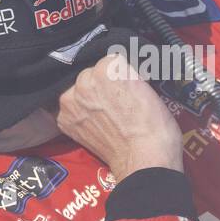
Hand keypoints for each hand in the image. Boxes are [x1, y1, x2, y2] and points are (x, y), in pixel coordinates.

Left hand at [54, 52, 184, 179]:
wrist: (145, 160)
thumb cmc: (155, 125)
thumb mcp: (147, 87)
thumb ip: (127, 75)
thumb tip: (119, 75)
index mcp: (109, 66)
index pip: (110, 61)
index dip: (120, 75)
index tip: (127, 87)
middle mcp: (85, 80)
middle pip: (90, 74)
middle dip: (100, 85)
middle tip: (116, 103)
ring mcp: (71, 101)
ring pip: (77, 91)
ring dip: (87, 99)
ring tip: (104, 115)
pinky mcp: (64, 120)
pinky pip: (70, 110)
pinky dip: (79, 115)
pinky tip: (94, 124)